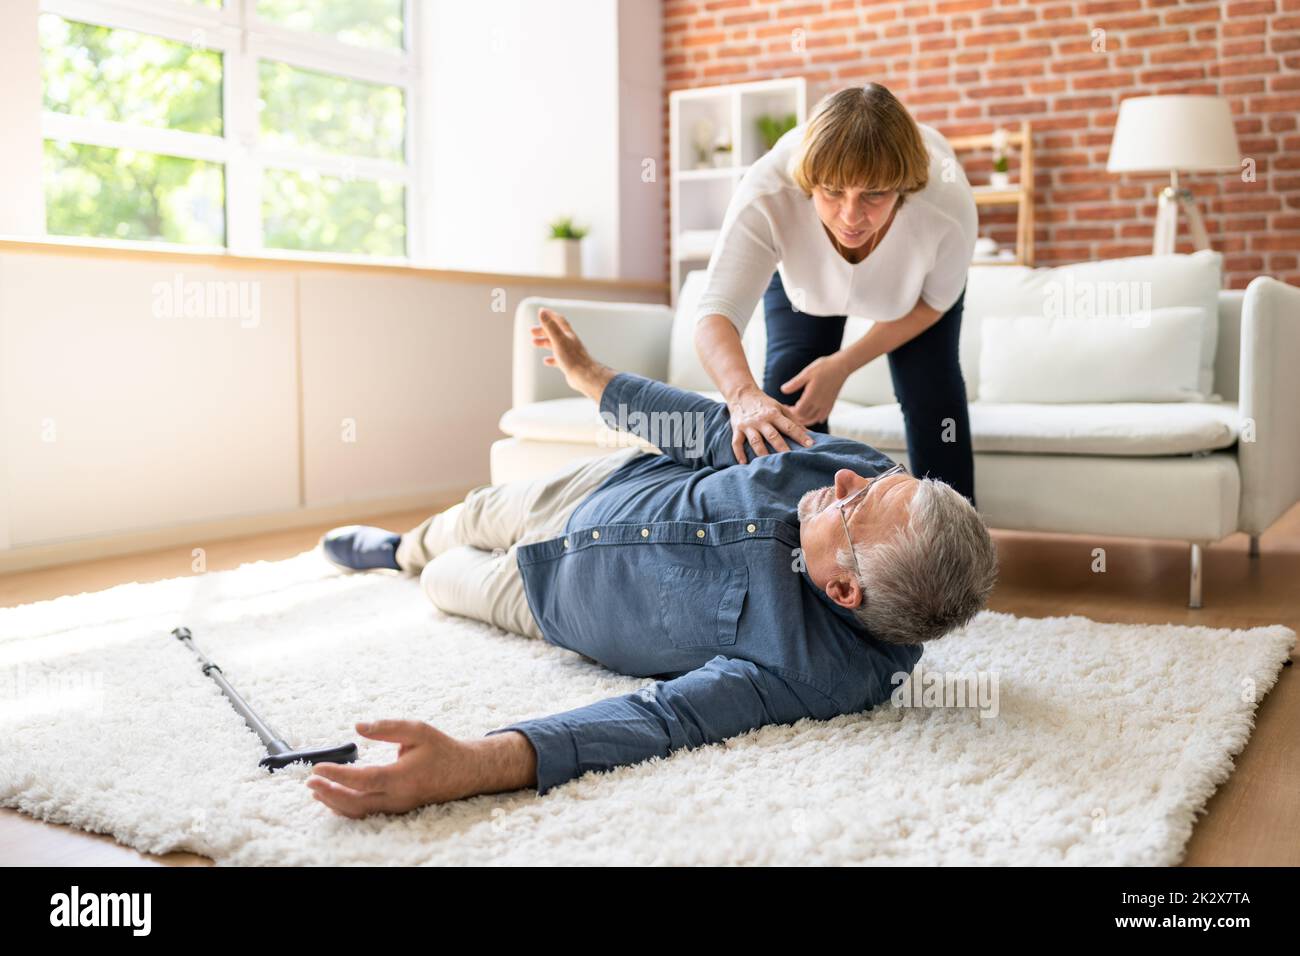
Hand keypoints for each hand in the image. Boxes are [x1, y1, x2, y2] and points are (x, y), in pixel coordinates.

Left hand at [307, 720, 481, 816]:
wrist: (463, 772)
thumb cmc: (440, 749)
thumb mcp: (417, 730)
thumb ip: (387, 727)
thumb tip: (358, 726)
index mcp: (403, 776)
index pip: (364, 780)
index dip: (338, 775)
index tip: (318, 767)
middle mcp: (398, 796)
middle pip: (356, 802)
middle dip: (329, 793)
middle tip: (309, 781)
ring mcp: (397, 807)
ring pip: (359, 812)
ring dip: (334, 802)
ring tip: (315, 791)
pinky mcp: (396, 810)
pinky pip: (366, 813)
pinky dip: (346, 808)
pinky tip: (333, 799)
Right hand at [530, 307, 613, 400]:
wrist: (584, 376)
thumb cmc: (572, 358)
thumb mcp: (558, 340)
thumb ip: (550, 326)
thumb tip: (541, 312)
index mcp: (568, 335)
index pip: (559, 320)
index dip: (550, 315)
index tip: (541, 312)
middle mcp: (570, 342)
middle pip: (555, 333)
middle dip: (543, 330)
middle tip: (531, 331)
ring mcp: (570, 354)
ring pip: (555, 345)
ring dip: (544, 342)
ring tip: (534, 342)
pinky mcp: (569, 364)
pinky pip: (558, 359)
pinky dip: (551, 358)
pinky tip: (546, 360)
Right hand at [725, 384, 814, 463]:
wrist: (741, 394)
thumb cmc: (764, 403)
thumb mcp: (780, 408)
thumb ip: (793, 421)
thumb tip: (809, 434)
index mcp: (774, 413)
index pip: (789, 426)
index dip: (800, 436)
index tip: (810, 445)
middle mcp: (761, 420)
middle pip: (772, 436)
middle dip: (782, 448)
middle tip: (791, 459)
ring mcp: (748, 425)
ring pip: (755, 441)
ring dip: (762, 453)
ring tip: (768, 464)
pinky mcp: (737, 429)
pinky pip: (736, 443)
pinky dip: (739, 453)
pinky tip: (744, 463)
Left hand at [780, 354, 849, 425]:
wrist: (842, 366)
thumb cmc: (823, 367)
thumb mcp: (806, 373)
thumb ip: (794, 384)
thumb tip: (782, 390)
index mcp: (811, 397)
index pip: (798, 412)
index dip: (790, 412)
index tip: (785, 406)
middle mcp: (819, 404)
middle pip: (805, 418)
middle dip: (795, 417)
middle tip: (788, 411)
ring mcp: (826, 405)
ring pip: (814, 419)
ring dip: (804, 420)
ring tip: (798, 415)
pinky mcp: (831, 403)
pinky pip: (823, 416)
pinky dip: (816, 418)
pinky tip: (813, 416)